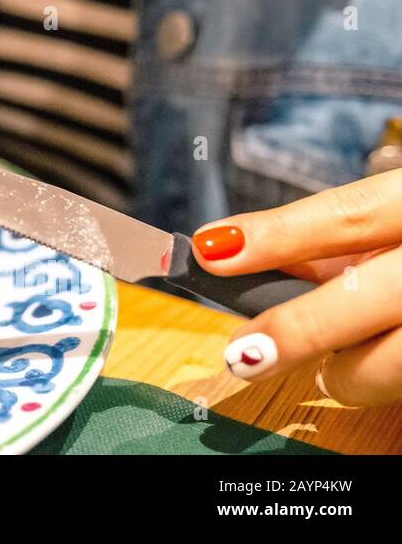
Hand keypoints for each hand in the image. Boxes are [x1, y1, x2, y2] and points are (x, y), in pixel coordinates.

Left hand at [192, 169, 401, 406]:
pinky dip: (385, 381)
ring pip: (394, 362)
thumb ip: (338, 241)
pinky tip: (378, 366)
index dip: (277, 233)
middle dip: (295, 331)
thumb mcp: (396, 216)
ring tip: (329, 369)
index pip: (348, 213)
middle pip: (366, 298)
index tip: (211, 248)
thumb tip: (247, 258)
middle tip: (242, 354)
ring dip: (348, 373)